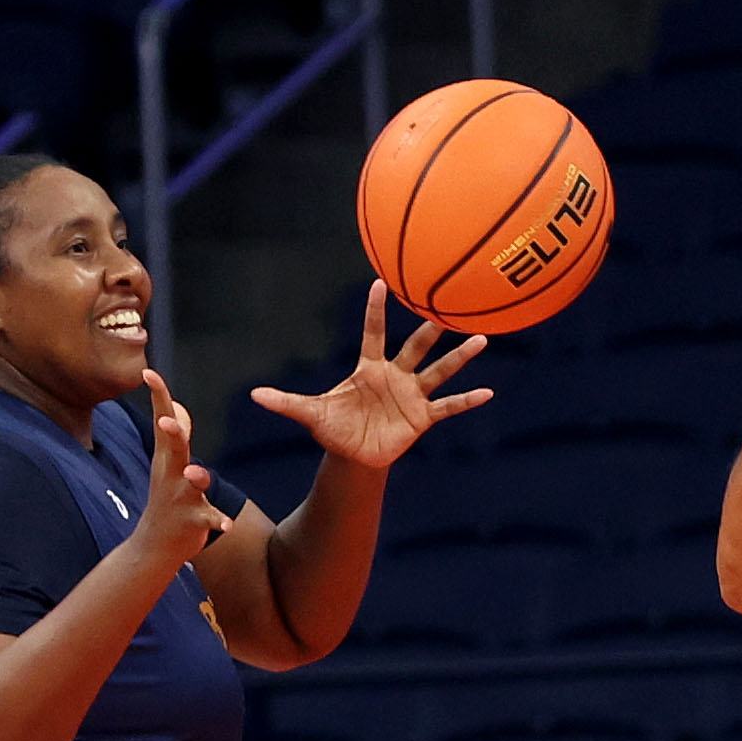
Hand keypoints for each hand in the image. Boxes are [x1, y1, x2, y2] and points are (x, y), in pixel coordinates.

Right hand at [112, 374, 235, 575]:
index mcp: (168, 456)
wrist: (155, 546)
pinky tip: (227, 525)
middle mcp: (172, 473)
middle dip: (171, 433)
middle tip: (165, 420)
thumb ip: (175, 434)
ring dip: (195, 477)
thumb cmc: (166, 497)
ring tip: (196, 474)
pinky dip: (217, 521)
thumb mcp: (168, 464)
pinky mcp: (193, 521)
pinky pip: (207, 519)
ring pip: (190, 484)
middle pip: (172, 448)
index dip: (158, 396)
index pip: (162, 420)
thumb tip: (178, 405)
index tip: (148, 372)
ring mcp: (181, 497)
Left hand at [247, 284, 493, 469]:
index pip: (373, 333)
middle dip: (430, 329)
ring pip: (438, 371)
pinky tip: (488, 392)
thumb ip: (286, 402)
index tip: (380, 284)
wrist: (354, 456)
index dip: (375, 310)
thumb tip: (254, 395)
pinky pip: (448, 406)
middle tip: (446, 305)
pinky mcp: (422, 418)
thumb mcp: (310, 414)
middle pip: (415, 347)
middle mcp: (395, 376)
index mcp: (368, 368)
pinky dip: (467, 400)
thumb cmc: (334, 429)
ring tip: (481, 338)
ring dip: (459, 357)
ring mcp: (411, 395)